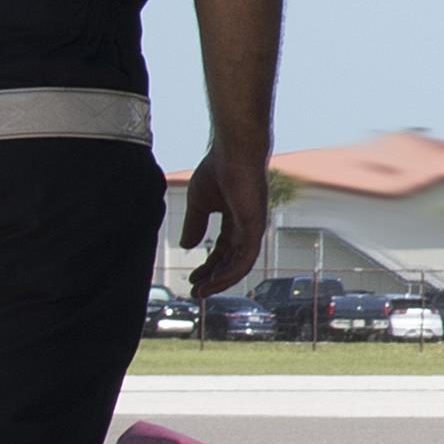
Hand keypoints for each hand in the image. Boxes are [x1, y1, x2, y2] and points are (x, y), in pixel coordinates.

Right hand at [178, 142, 270, 297]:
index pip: (224, 250)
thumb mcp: (199, 202)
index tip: (193, 280)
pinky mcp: (256, 226)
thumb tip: (187, 246)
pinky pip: (245, 256)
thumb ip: (194, 224)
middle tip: (197, 293)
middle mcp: (249, 226)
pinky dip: (231, 271)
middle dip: (215, 278)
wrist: (232, 150)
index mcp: (237, 220)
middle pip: (232, 260)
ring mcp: (254, 227)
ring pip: (240, 263)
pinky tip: (215, 280)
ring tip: (203, 292)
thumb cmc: (218, 168)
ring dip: (221, 280)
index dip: (209, 266)